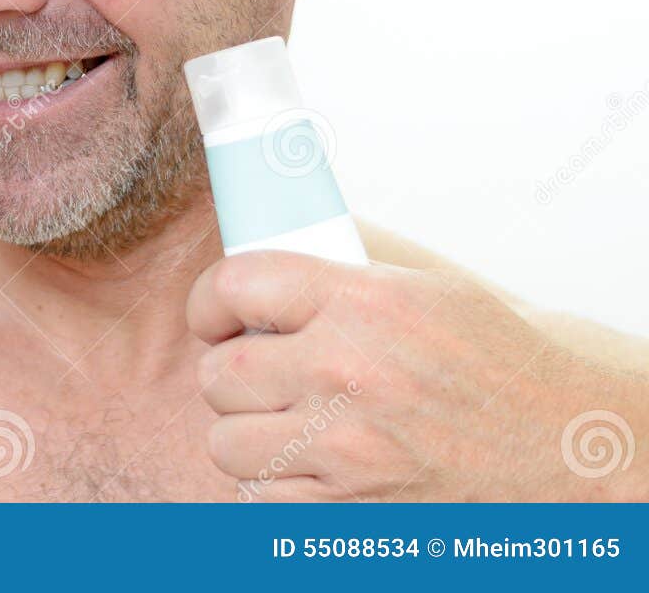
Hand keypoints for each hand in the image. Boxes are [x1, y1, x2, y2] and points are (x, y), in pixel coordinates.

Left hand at [187, 251, 642, 500]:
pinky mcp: (347, 510)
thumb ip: (335, 276)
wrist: (561, 448)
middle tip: (262, 374)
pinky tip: (311, 466)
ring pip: (227, 441)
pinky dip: (274, 485)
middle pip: (218, 372)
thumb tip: (256, 264)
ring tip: (289, 423)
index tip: (219, 314)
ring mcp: (344, 448)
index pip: (234, 284)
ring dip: (249, 433)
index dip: (212, 301)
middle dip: (231, 372)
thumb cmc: (496, 366)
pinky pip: (258, 497)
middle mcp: (346, 371)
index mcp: (363, 303)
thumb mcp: (423, 288)